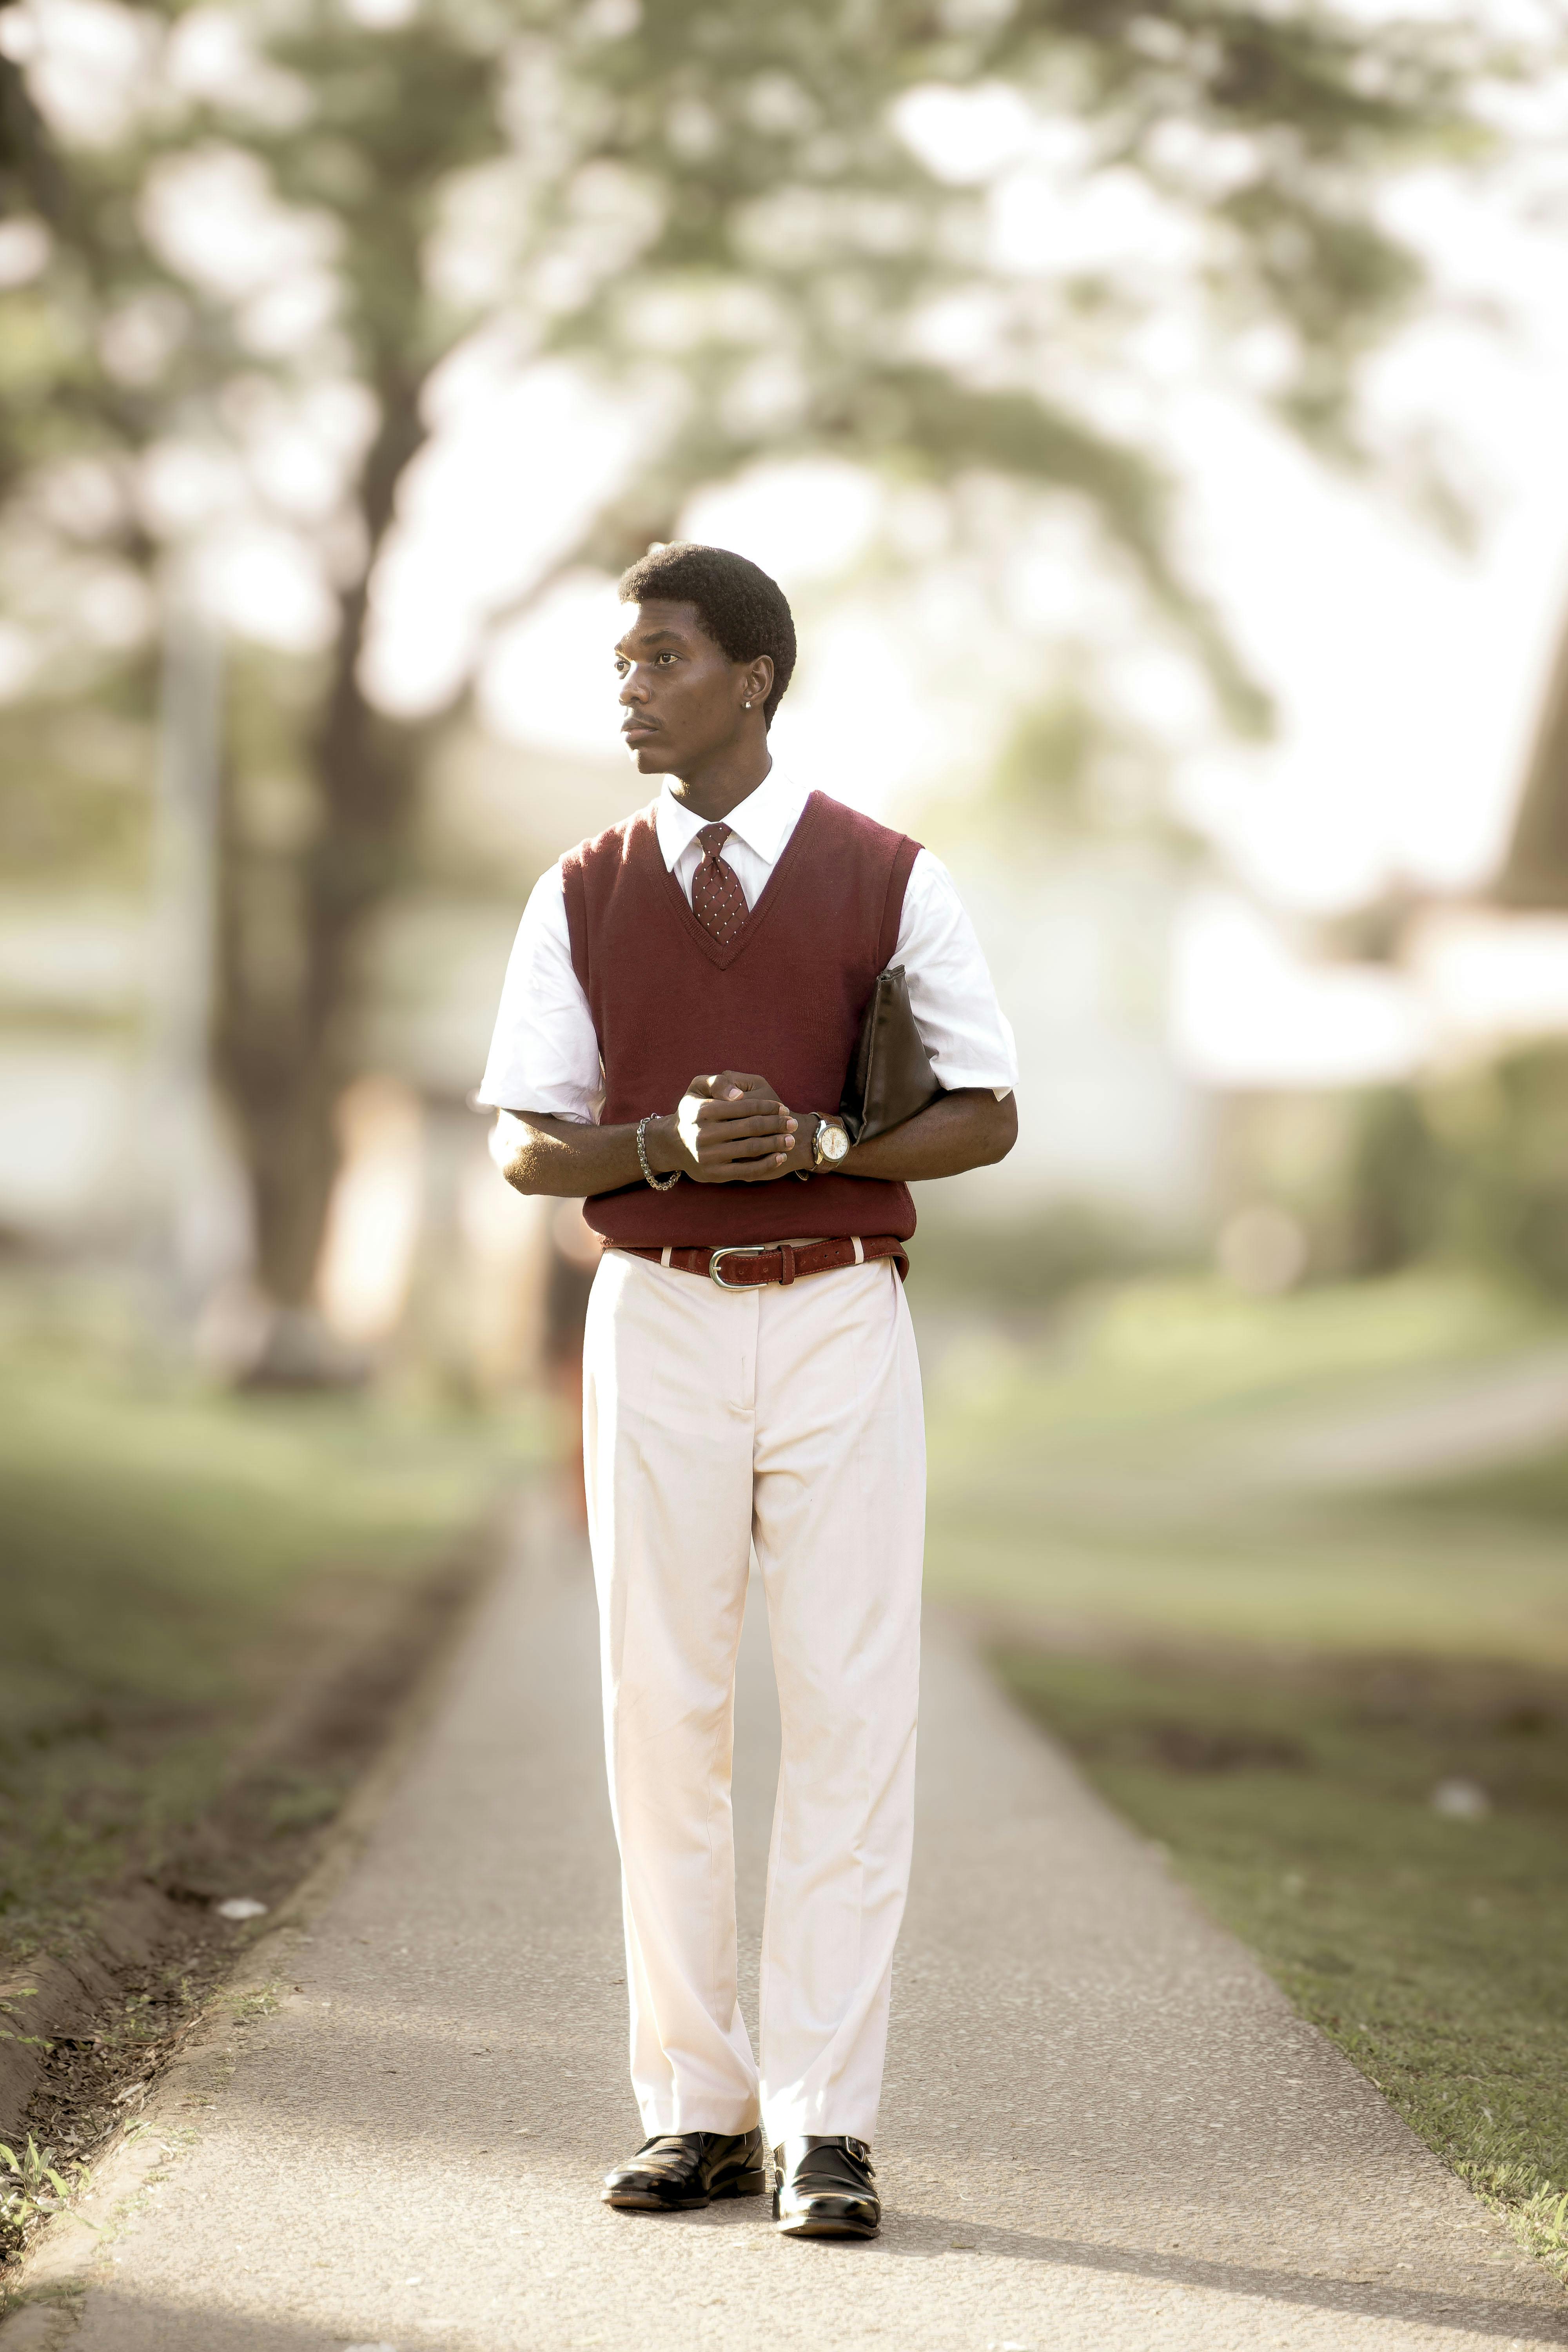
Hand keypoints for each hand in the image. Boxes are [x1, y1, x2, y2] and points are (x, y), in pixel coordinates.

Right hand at [670, 1070, 799, 1183]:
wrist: (674, 1144)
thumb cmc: (693, 1110)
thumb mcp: (697, 1088)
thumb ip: (717, 1082)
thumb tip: (738, 1095)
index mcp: (701, 1110)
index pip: (743, 1106)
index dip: (767, 1106)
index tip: (783, 1108)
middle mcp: (702, 1134)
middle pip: (750, 1127)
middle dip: (776, 1125)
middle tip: (793, 1124)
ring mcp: (708, 1156)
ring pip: (751, 1148)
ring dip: (776, 1143)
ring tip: (790, 1139)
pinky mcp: (714, 1174)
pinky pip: (746, 1170)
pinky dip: (766, 1164)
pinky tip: (779, 1157)